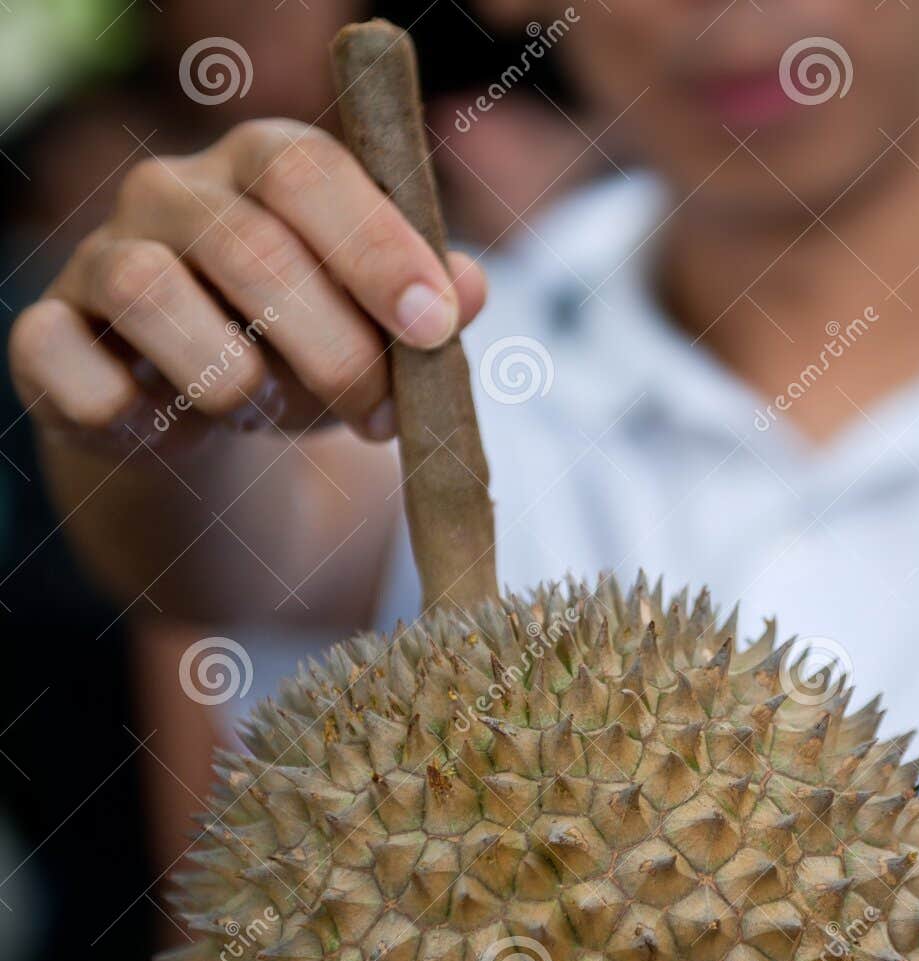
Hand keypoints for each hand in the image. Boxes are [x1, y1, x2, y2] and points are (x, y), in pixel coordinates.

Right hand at [8, 121, 485, 451]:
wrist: (202, 414)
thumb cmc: (302, 349)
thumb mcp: (377, 330)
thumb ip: (423, 307)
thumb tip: (472, 288)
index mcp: (261, 166)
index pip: (307, 169)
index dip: (375, 246)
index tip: (435, 327)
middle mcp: (171, 194)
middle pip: (245, 244)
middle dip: (331, 346)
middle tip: (378, 414)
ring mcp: (99, 262)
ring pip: (148, 292)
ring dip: (233, 378)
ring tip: (269, 417)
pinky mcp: (47, 340)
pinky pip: (69, 367)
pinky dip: (127, 415)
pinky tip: (177, 435)